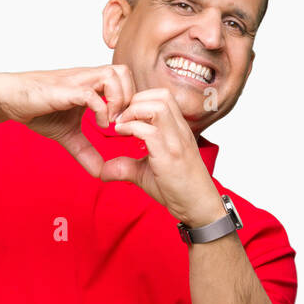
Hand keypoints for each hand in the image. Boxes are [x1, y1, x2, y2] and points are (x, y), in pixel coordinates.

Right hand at [0, 65, 136, 177]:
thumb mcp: (69, 135)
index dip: (131, 101)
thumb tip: (101, 174)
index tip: (125, 124)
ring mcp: (77, 82)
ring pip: (113, 75)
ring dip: (118, 101)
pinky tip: (99, 125)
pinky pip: (91, 94)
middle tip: (122, 121)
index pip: (126, 80)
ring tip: (111, 122)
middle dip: (130, 98)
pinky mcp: (64, 90)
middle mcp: (87, 79)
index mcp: (92, 85)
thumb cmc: (37, 109)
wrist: (9, 99)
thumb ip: (86, 152)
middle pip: (125, 71)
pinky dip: (101, 110)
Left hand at [108, 88, 223, 226]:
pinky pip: (149, 131)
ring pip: (157, 106)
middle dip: (135, 101)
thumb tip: (103, 170)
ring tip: (120, 125)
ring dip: (133, 111)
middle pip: (161, 95)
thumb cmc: (179, 190)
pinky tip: (121, 134)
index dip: (140, 100)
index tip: (124, 116)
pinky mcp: (170, 156)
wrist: (199, 208)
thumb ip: (126, 166)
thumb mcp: (146, 174)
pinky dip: (131, 128)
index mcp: (178, 130)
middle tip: (119, 118)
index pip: (163, 97)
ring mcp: (176, 142)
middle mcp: (180, 131)